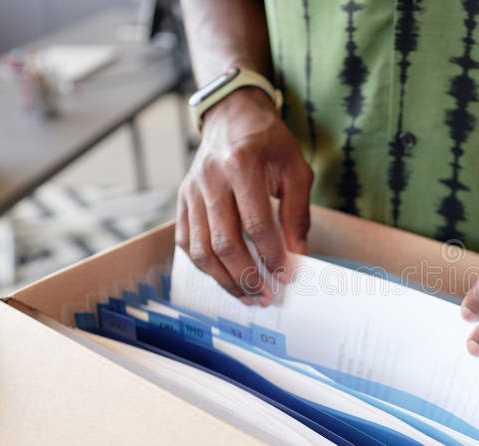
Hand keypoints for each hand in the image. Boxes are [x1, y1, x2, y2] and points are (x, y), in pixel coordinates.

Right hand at [176, 88, 312, 305]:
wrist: (233, 115)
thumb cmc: (270, 142)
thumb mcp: (296, 169)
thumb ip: (296, 213)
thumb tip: (297, 256)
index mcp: (242, 164)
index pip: (257, 224)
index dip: (272, 255)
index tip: (286, 277)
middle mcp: (210, 178)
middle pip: (224, 242)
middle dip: (247, 276)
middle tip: (266, 297)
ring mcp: (191, 190)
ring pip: (200, 248)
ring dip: (224, 279)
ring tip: (247, 296)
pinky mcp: (181, 199)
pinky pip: (186, 241)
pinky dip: (204, 265)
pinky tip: (225, 277)